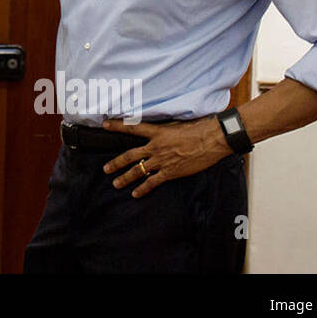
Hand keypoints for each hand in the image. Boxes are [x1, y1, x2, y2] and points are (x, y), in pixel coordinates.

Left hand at [101, 117, 230, 197]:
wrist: (211, 140)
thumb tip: (158, 127)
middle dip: (116, 163)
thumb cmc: (198, 128)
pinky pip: (153, 182)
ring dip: (126, 178)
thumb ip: (164, 128)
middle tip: (106, 169)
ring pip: (138, 170)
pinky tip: (135, 194)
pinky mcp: (171, 172)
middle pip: (130, 155)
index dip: (117, 126)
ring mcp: (162, 160)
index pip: (132, 127)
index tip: (105, 125)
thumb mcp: (176, 123)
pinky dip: (143, 188)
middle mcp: (155, 147)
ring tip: (116, 183)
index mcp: (157, 132)